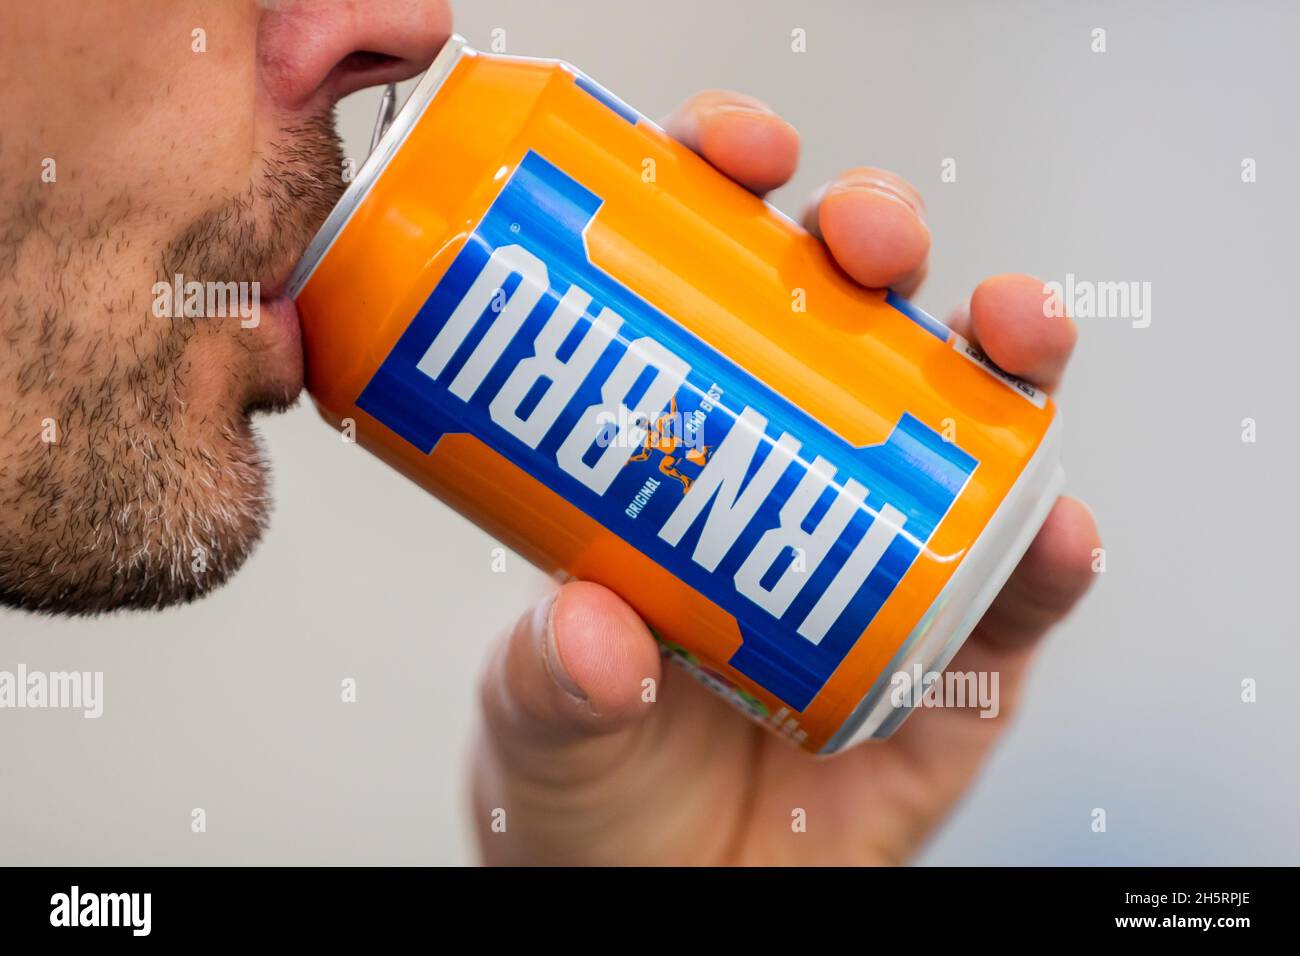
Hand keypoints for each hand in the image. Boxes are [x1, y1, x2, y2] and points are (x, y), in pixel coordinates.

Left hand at [471, 91, 1100, 864]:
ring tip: (1006, 335)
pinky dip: (1049, 549)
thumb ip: (552, 684)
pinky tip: (1051, 524)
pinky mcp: (961, 655)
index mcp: (680, 459)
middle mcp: (795, 478)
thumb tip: (594, 629)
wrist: (672, 909)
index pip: (705, 289)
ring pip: (965, 417)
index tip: (724, 156)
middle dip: (869, 243)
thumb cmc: (588, 798)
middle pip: (849, 320)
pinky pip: (1024, 588)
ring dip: (1001, 352)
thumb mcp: (540, 728)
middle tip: (863, 238)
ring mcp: (888, 551)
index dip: (722, 199)